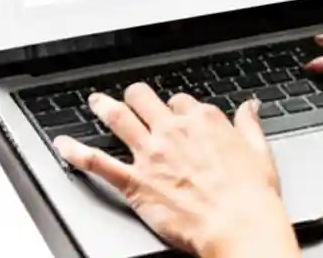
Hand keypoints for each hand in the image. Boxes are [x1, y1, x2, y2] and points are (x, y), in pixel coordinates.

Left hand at [54, 84, 299, 257]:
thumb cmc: (251, 195)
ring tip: (95, 102)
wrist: (237, 224)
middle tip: (132, 98)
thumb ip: (249, 125)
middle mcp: (174, 131)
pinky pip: (98, 162)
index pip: (181, 101)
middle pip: (145, 98)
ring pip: (118, 118)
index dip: (177, 108)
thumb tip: (249, 107)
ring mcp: (151, 154)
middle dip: (137, 96)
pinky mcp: (135, 182)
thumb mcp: (259, 152)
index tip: (177, 115)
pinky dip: (76, 152)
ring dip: (103, 107)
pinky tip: (63, 145)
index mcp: (204, 121)